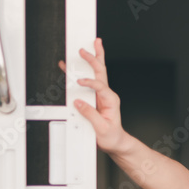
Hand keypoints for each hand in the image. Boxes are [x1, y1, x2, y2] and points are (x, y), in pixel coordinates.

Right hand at [60, 38, 126, 152]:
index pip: (100, 86)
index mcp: (111, 100)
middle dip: (94, 58)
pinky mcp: (95, 97)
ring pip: (97, 73)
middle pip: (101, 72)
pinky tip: (73, 65)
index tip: (80, 82)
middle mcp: (107, 95)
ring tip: (90, 46)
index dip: (90, 82)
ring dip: (93, 59)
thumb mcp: (101, 128)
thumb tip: (79, 103)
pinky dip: (80, 72)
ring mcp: (101, 95)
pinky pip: (88, 81)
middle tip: (86, 49)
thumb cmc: (111, 136)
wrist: (115, 142)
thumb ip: (90, 115)